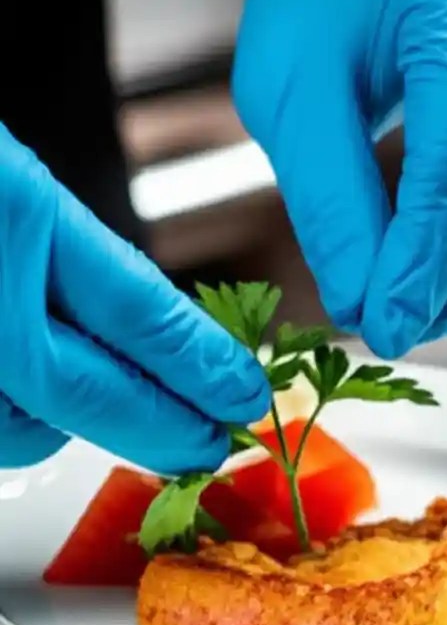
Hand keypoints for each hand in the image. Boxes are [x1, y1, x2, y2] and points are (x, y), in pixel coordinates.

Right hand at [0, 124, 269, 473]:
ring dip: (65, 426)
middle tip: (208, 443)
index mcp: (7, 205)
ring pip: (15, 426)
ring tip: (102, 407)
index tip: (244, 393)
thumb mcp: (7, 182)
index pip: (137, 308)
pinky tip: (21, 397)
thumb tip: (158, 342)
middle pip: (82, 389)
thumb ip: (62, 253)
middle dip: (158, 424)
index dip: (200, 363)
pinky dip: (6, 420)